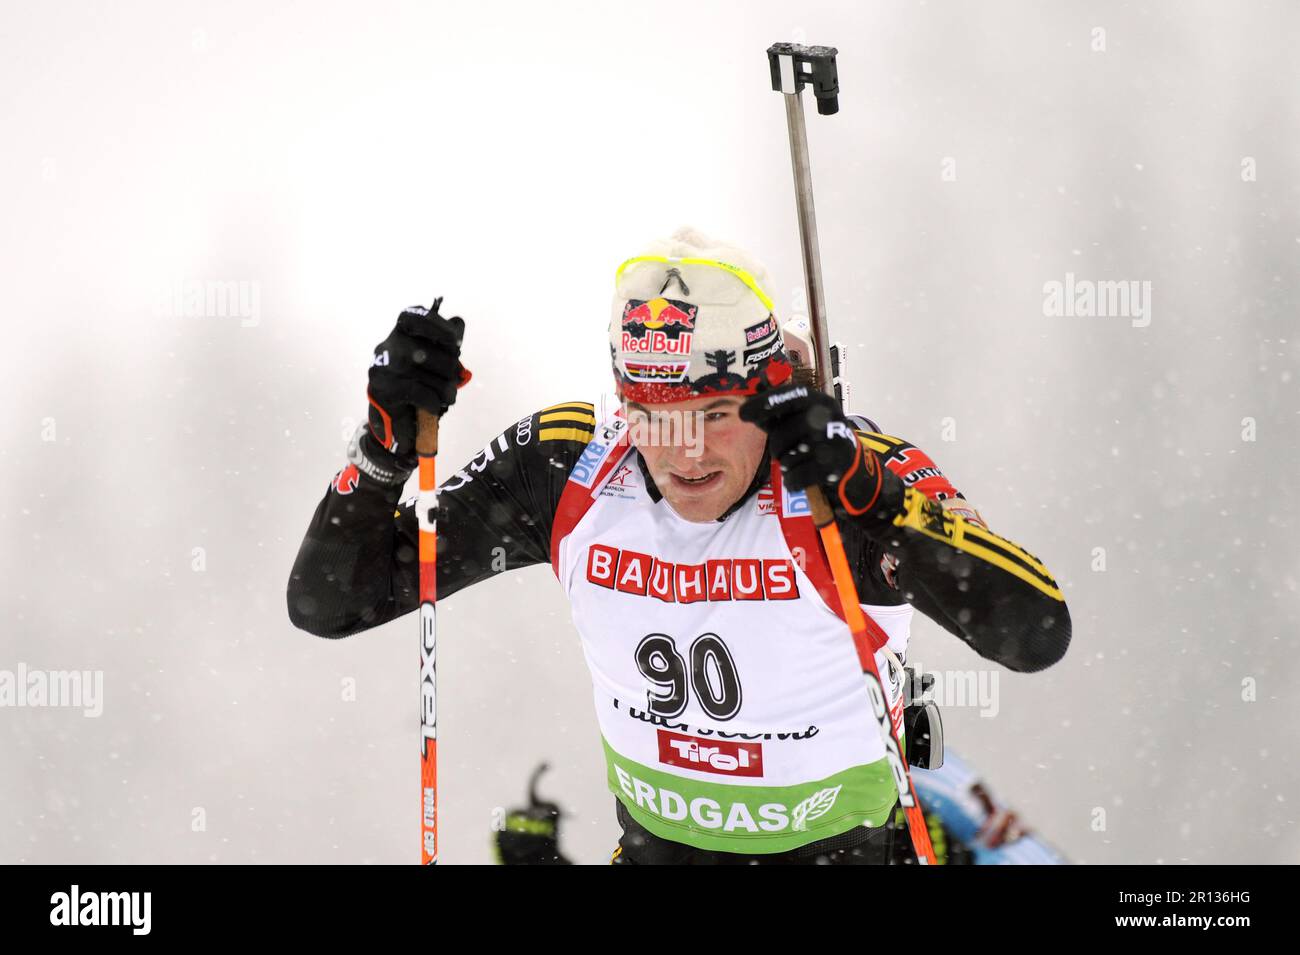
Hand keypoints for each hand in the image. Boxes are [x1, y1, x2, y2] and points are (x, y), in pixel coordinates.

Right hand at [366, 298, 471, 463]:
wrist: (394, 419)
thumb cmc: (418, 383)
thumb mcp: (434, 360)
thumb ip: (447, 342)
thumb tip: (458, 324)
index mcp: (399, 333)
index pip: (415, 316)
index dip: (438, 325)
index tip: (455, 341)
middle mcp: (388, 346)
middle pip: (432, 350)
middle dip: (450, 368)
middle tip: (452, 379)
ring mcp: (384, 368)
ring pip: (429, 373)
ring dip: (446, 389)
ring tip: (447, 396)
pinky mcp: (385, 390)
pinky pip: (421, 393)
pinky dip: (434, 401)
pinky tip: (434, 406)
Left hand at [738, 383, 887, 516]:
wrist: (852, 466)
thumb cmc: (817, 439)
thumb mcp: (800, 419)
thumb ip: (775, 414)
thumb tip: (746, 410)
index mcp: (819, 401)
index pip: (789, 396)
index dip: (764, 403)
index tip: (743, 413)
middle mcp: (829, 418)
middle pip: (783, 433)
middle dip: (777, 446)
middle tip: (783, 450)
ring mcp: (832, 443)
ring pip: (788, 457)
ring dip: (786, 464)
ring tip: (798, 461)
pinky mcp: (833, 468)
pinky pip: (796, 477)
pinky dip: (791, 481)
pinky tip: (799, 477)